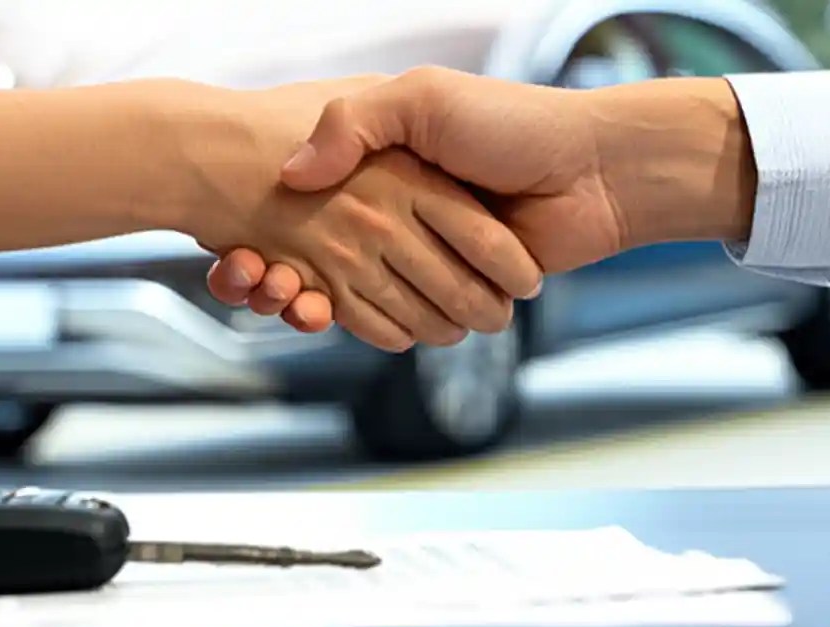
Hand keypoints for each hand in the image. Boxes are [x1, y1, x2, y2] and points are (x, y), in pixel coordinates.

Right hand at [184, 76, 543, 350]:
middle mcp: (403, 213)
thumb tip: (294, 173)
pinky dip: (361, 325)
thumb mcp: (424, 98)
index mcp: (389, 166)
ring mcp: (426, 256)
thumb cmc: (512, 124)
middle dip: (281, 267)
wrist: (595, 171)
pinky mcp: (453, 293)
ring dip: (314, 299)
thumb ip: (356, 122)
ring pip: (354, 291)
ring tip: (276, 294)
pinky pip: (394, 319)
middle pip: (325, 253)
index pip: (313, 201)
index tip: (233, 239)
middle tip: (248, 277)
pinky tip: (321, 312)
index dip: (275, 223)